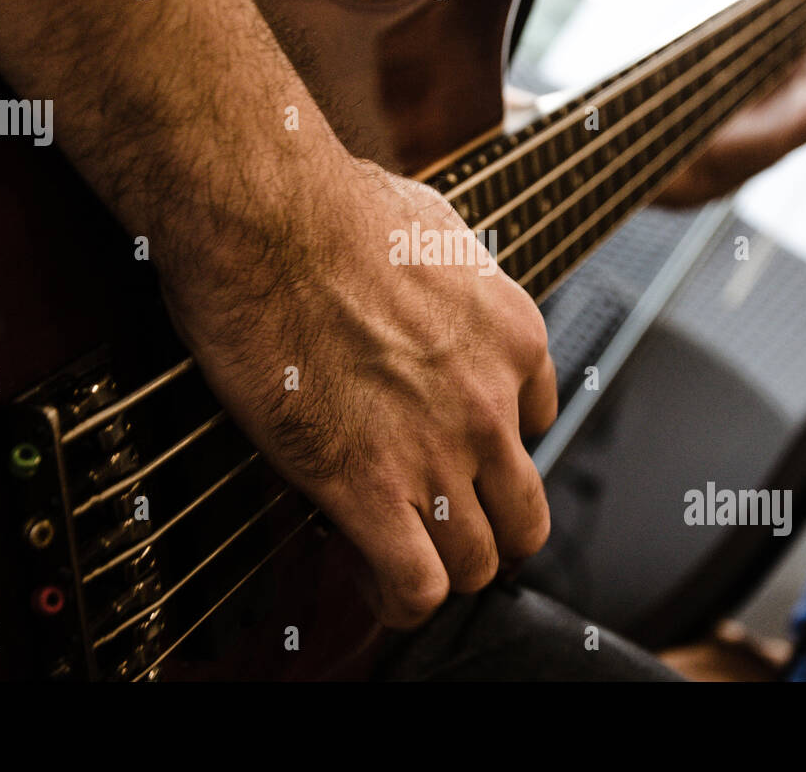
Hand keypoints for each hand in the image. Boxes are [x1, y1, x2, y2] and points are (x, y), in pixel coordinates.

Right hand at [159, 154, 556, 628]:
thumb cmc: (334, 205)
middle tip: (443, 523)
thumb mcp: (436, 224)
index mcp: (513, 338)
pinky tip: (375, 580)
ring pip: (475, 561)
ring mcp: (436, 451)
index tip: (453, 452)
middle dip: (487, 529)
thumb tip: (435, 275)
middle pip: (523, 516)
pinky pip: (414, 585)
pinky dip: (400, 598)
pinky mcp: (368, 486)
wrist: (269, 217)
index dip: (492, 450)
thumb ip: (455, 274)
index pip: (536, 427)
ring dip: (442, 567)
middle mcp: (490, 404)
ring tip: (400, 554)